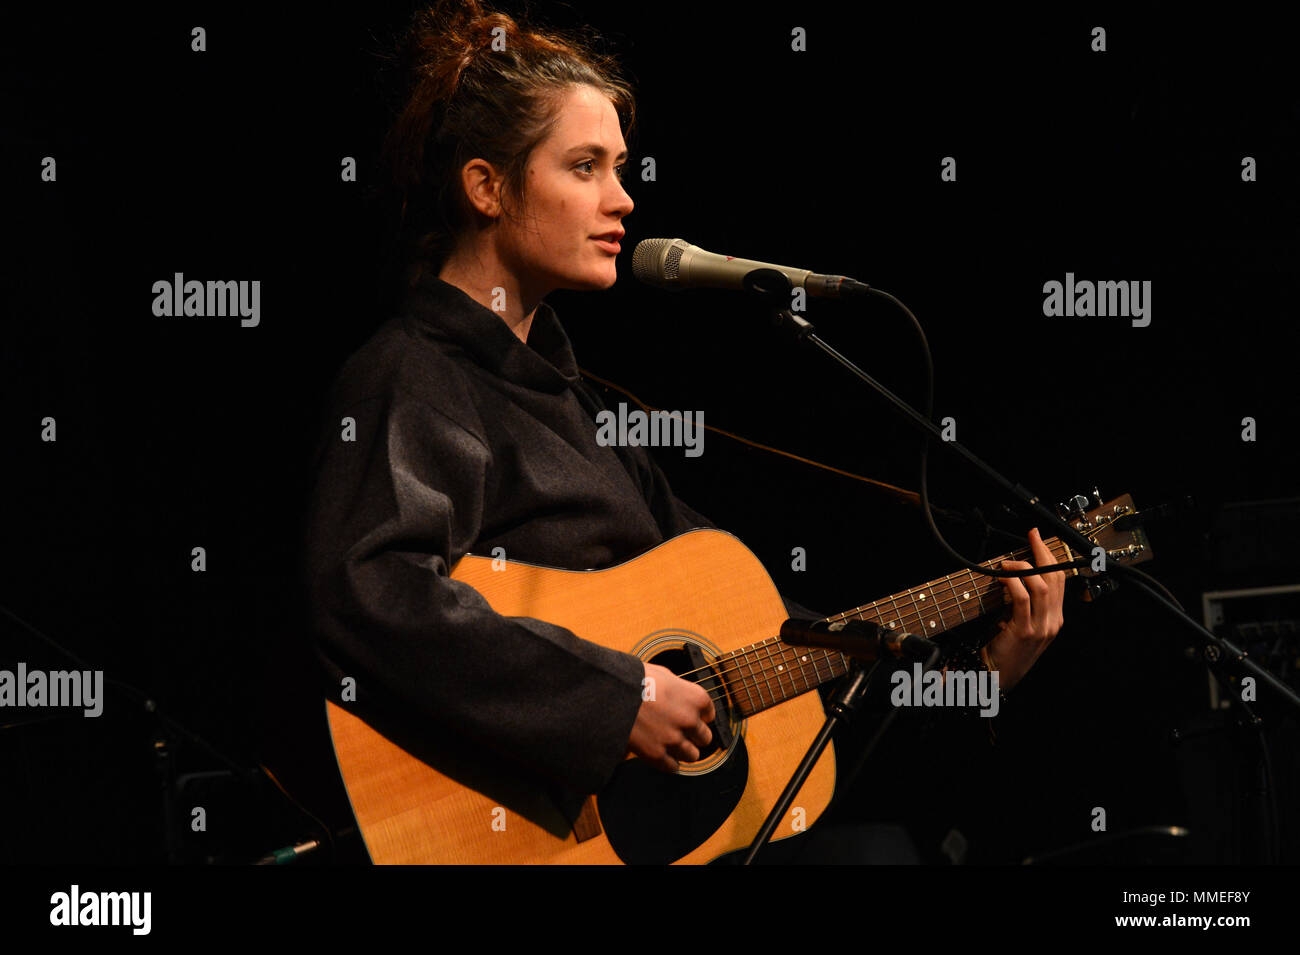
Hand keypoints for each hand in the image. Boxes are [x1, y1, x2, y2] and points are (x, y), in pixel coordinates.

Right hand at [627, 662, 714, 772]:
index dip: (699, 715)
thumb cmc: (634, 679)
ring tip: (671, 744)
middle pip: (704, 738)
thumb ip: (678, 688)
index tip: (691, 715)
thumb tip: (679, 695)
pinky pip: (673, 767)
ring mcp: (674, 739)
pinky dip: (668, 762)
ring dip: (683, 750)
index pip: (709, 714)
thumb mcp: (663, 674)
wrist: (610, 693)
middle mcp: (689, 720)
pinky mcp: (657, 755)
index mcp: (695, 698)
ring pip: (692, 755)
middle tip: (681, 731)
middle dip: (694, 735)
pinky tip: (660, 752)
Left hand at [985, 527, 1065, 689]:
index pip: (1059, 582)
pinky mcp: (1025, 631)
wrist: (997, 678)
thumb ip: (1022, 606)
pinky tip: (1002, 577)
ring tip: (1008, 562)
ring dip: (1024, 568)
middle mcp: (1052, 622)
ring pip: (1041, 586)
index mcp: (1054, 620)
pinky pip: (1022, 599)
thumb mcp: (1020, 626)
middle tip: (1030, 536)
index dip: (1050, 557)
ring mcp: (1041, 627)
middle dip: (1043, 553)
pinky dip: (1012, 583)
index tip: (1038, 539)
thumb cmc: (1005, 651)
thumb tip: (1013, 578)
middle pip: (1054, 579)